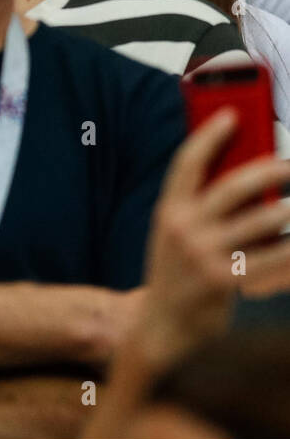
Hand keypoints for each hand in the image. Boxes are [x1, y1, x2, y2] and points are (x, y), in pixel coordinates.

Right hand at [137, 108, 289, 369]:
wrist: (162, 324)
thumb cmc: (180, 269)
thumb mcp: (178, 233)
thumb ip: (203, 205)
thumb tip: (252, 176)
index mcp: (168, 210)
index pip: (187, 163)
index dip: (209, 135)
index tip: (232, 114)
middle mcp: (182, 228)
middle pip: (232, 186)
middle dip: (270, 170)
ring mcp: (203, 256)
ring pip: (264, 221)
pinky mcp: (226, 282)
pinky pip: (275, 258)